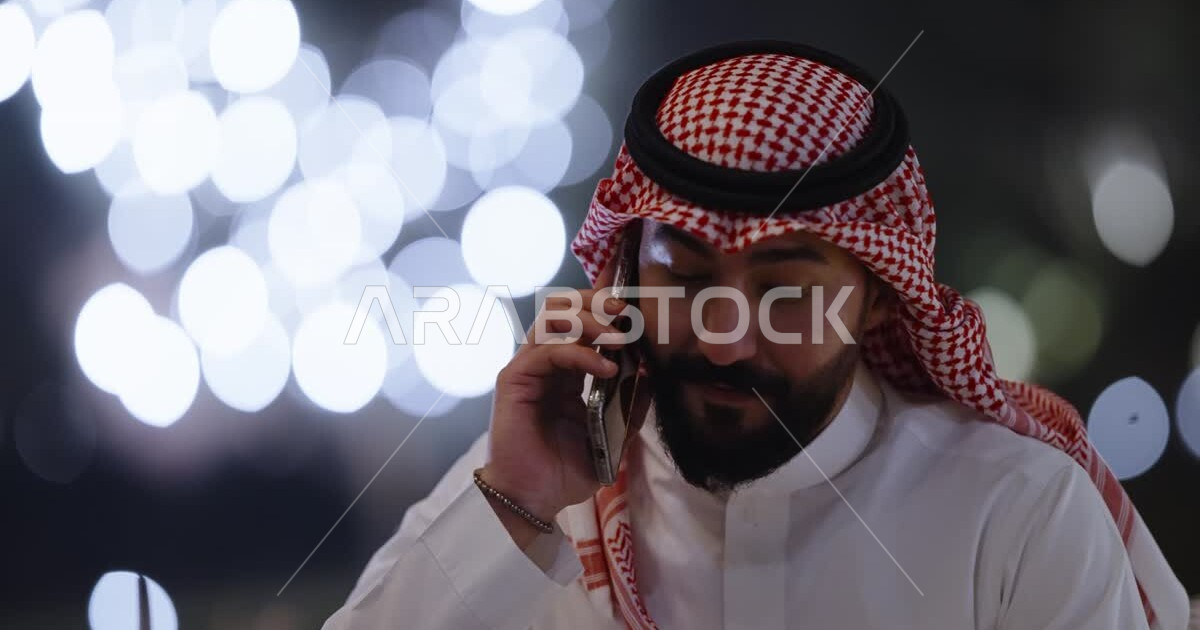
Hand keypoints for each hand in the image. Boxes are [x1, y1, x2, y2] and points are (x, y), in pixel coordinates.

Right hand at [482, 280, 631, 523]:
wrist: (534, 499)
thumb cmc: (566, 471)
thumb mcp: (612, 436)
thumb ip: (630, 408)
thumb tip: (652, 377)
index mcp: (566, 370)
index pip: (581, 321)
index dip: (603, 305)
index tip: (634, 304)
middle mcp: (545, 362)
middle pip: (563, 307)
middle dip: (596, 301)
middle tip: (626, 312)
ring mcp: (528, 368)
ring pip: (553, 319)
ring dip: (589, 321)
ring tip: (620, 339)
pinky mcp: (515, 380)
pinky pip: (548, 351)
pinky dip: (580, 352)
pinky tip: (607, 368)